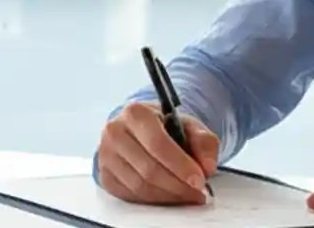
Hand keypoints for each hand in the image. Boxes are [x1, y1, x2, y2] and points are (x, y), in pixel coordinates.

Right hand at [97, 101, 220, 204]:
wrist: (141, 130)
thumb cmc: (165, 127)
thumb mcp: (189, 126)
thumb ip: (204, 142)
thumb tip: (208, 166)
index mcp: (136, 113)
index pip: (157, 143)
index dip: (180, 165)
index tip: (199, 179)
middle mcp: (115, 132)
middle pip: (148, 169)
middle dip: (178, 185)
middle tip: (198, 192)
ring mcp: (106, 155)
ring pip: (140, 186)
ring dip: (168, 195)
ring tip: (188, 195)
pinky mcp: (106, 176)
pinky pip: (131, 196)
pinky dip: (155, 200)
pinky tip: (170, 195)